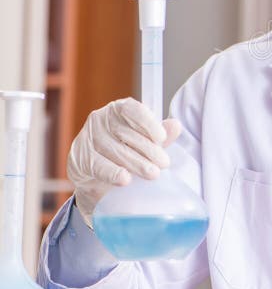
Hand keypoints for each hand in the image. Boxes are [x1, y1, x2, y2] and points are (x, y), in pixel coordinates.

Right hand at [67, 98, 181, 226]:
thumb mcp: (143, 140)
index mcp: (117, 109)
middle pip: (126, 133)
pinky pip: (97, 165)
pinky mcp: (79, 158)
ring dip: (136, 163)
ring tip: (153, 174)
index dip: (148, 122)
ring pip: (114, 150)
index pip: (132, 109)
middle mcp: (100, 119)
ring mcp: (87, 138)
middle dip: (148, 150)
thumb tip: (176, 125)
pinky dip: (113, 173)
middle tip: (164, 163)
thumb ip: (159, 133)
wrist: (95, 174)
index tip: (162, 138)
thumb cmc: (123, 150)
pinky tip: (125, 179)